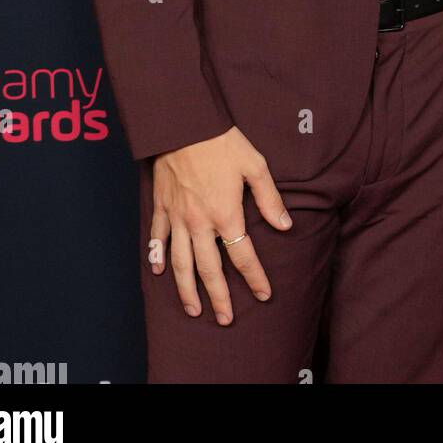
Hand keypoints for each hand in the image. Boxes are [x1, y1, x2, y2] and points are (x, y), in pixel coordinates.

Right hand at [150, 125, 290, 324]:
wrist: (184, 123)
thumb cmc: (223, 142)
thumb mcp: (255, 165)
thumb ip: (270, 199)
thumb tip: (285, 226)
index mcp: (226, 214)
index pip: (243, 256)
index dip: (254, 278)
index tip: (264, 294)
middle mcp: (199, 223)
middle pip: (209, 269)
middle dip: (219, 297)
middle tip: (226, 319)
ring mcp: (177, 217)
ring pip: (180, 263)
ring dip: (187, 290)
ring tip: (194, 310)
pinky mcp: (161, 207)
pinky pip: (157, 239)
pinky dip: (157, 258)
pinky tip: (158, 272)